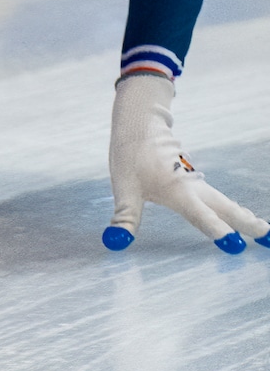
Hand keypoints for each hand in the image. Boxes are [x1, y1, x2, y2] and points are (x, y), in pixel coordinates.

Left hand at [106, 74, 268, 253]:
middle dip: (246, 223)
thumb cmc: (130, 156)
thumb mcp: (124, 188)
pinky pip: (217, 197)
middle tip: (267, 237)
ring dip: (242, 216)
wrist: (141, 125)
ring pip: (224, 201)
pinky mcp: (193, 179)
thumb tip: (116, 242)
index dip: (216, 230)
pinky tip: (241, 215)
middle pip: (225, 208)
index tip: (234, 245)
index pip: (200, 215)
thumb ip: (125, 217)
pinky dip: (232, 208)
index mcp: (177, 190)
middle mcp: (192, 187)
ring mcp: (195, 182)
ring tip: (261, 229)